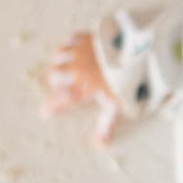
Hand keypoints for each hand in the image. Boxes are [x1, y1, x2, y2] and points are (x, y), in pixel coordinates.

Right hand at [40, 32, 121, 146]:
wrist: (137, 52)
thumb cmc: (128, 82)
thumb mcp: (119, 106)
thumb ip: (107, 125)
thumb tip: (100, 145)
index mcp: (85, 88)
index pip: (62, 101)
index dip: (52, 107)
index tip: (45, 114)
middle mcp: (78, 69)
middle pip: (54, 75)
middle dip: (56, 82)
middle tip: (65, 87)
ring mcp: (81, 51)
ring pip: (58, 56)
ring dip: (60, 63)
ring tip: (69, 69)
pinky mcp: (88, 37)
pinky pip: (69, 40)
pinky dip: (69, 45)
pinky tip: (76, 51)